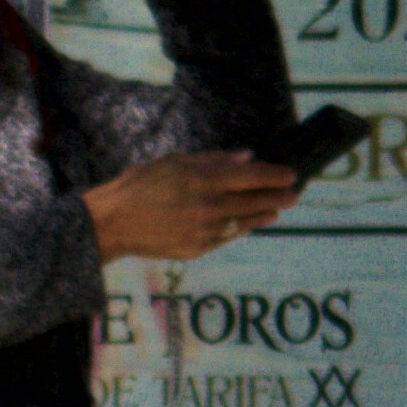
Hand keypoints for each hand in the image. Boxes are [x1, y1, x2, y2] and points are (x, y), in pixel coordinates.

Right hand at [85, 149, 303, 263]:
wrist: (113, 223)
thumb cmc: (140, 185)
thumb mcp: (175, 162)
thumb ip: (213, 161)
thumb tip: (245, 158)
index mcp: (205, 180)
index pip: (253, 177)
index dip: (276, 176)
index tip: (291, 175)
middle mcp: (210, 207)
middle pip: (255, 202)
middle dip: (278, 197)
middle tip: (293, 195)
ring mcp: (206, 231)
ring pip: (245, 223)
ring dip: (263, 215)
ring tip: (274, 211)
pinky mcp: (198, 249)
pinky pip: (226, 237)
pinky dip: (239, 229)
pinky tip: (245, 224)